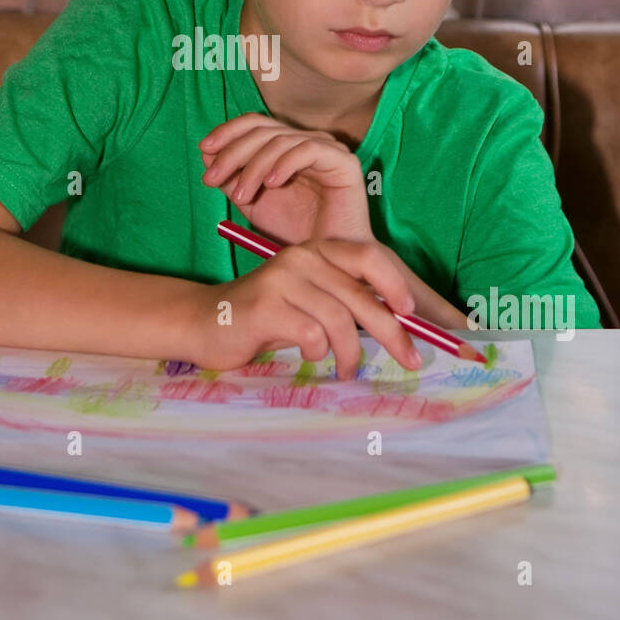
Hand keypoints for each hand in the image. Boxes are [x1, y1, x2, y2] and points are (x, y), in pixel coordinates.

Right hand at [195, 237, 419, 380]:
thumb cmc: (266, 318)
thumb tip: (402, 327)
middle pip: (360, 295)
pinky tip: (307, 356)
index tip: (413, 315)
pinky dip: (317, 353)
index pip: (369, 256)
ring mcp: (282, 278)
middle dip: (393, 333)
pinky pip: (311, 335)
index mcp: (316, 250)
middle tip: (412, 360)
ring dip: (350, 353)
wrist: (206, 323)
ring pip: (339, 320)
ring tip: (346, 369)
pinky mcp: (265, 305)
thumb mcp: (311, 303)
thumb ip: (346, 304)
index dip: (396, 285)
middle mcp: (301, 257)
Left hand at [200, 113, 372, 244]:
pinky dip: (285, 163)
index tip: (204, 150)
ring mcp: (328, 149)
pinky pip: (309, 149)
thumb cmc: (293, 231)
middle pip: (263, 129)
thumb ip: (231, 177)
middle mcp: (307, 141)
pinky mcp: (345, 162)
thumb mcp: (252, 202)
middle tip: (213, 179)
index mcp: (288, 146)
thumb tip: (207, 151)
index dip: (228, 131)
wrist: (326, 259)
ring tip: (243, 196)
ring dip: (254, 167)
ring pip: (281, 140)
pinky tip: (271, 184)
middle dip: (232, 152)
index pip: (256, 123)